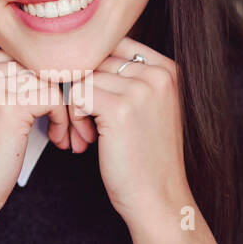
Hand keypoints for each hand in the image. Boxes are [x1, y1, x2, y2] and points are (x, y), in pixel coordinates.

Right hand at [0, 50, 91, 224]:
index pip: (14, 56)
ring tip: (60, 132)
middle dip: (52, 91)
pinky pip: (53, 97)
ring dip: (61, 106)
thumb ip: (0, 85)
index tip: (46, 107)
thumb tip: (45, 70)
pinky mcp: (8, 106)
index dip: (37, 81)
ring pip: (45, 79)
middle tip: (62, 121)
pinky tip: (56, 138)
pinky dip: (62, 118)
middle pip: (30, 64)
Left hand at [67, 37, 187, 229]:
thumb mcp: (147, 108)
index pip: (115, 45)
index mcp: (168, 69)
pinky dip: (75, 117)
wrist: (158, 198)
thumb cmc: (147, 157)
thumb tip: (85, 55)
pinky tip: (87, 139)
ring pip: (84, 77)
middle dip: (85, 89)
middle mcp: (158, 73)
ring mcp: (141, 89)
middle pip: (97, 60)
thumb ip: (127, 78)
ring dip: (77, 106)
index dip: (95, 71)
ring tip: (88, 134)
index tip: (93, 101)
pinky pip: (77, 95)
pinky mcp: (120, 108)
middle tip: (87, 124)